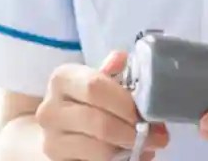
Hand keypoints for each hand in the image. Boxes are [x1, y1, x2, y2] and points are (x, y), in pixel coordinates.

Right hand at [36, 52, 169, 159]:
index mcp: (62, 79)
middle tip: (156, 136)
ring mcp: (51, 139)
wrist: (58, 128)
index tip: (145, 112)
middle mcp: (50, 109)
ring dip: (127, 148)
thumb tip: (121, 58)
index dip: (124, 102)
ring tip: (145, 144)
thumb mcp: (96, 80)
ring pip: (98, 149)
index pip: (95, 88)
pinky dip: (117, 159)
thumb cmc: (84, 100)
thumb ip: (111, 72)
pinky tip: (127, 153)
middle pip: (99, 122)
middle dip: (132, 130)